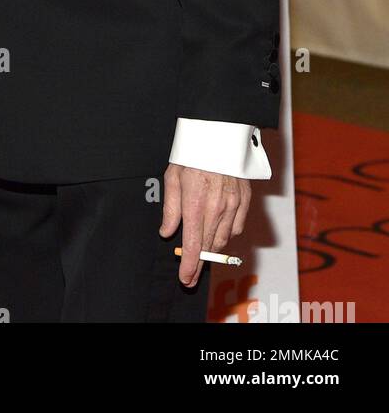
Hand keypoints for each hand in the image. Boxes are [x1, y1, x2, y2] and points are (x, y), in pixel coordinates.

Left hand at [160, 163, 250, 286]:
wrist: (218, 135)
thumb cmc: (191, 154)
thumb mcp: (173, 177)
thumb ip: (171, 209)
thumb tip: (167, 232)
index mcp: (195, 202)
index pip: (193, 244)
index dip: (190, 266)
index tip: (185, 279)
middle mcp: (216, 208)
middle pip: (209, 246)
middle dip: (199, 263)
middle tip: (190, 273)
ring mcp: (233, 205)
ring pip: (223, 239)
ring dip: (212, 250)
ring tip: (202, 252)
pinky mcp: (245, 201)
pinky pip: (236, 228)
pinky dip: (226, 234)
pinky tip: (217, 231)